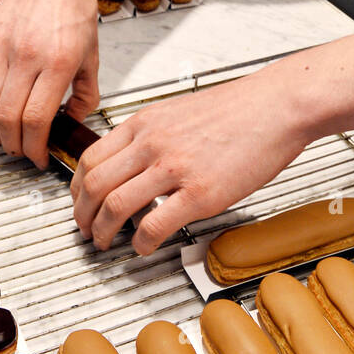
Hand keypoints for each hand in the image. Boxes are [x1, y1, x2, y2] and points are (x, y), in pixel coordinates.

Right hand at [0, 0, 99, 166]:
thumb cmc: (76, 7)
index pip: (37, 119)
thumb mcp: (93, 55)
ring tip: (1, 136)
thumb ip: (86, 94)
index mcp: (58, 63)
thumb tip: (73, 122)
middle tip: (20, 150)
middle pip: (7, 117)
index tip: (38, 158)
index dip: (34, 147)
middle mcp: (27, 56)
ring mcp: (2, 46)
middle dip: (13, 144)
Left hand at [71, 72, 308, 253]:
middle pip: (93, 184)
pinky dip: (141, 243)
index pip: (91, 157)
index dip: (77, 188)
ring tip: (107, 244)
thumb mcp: (180, 111)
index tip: (80, 203)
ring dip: (103, 232)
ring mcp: (174, 167)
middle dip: (82, 215)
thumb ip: (153, 134)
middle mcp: (152, 142)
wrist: (276, 105)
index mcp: (145, 122)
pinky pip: (154, 224)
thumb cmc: (238, 109)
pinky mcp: (199, 192)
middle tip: (86, 231)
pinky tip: (144, 247)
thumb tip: (134, 161)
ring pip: (114, 205)